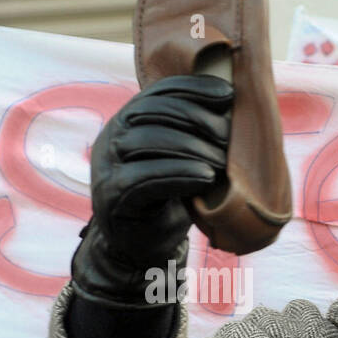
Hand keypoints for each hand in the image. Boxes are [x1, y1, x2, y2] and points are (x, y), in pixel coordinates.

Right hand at [71, 74, 233, 306]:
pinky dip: (179, 174)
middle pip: (153, 112)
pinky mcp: (112, 196)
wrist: (140, 248)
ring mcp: (107, 165)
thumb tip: (230, 103)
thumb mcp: (179, 158)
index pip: (158, 93)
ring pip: (147, 141)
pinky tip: (205, 178)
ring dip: (192, 148)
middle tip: (230, 138)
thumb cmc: (168, 198)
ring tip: (222, 161)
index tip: (228, 96)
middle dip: (197, 119)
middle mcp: (111, 137)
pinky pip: (145, 177)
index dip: (193, 89)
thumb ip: (191, 131)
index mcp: (127, 120)